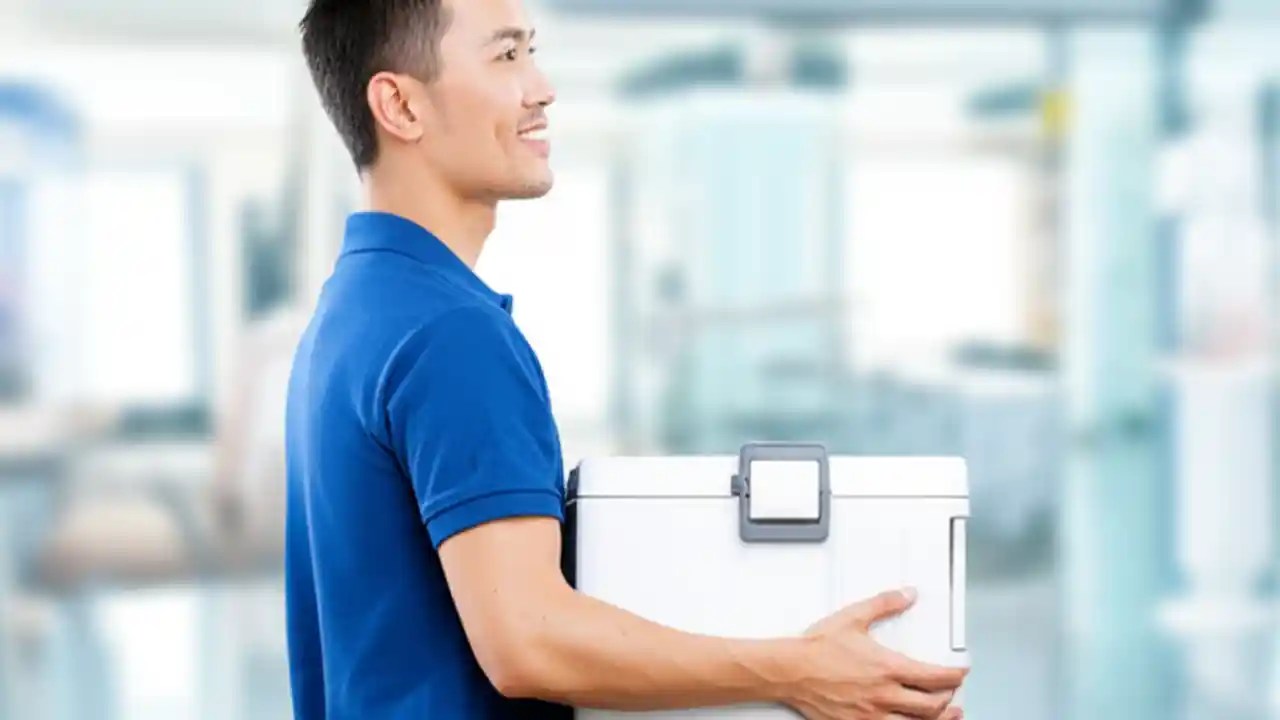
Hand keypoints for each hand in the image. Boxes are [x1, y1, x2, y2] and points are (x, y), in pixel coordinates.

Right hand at [785, 588, 967, 719]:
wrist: (790, 671)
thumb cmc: (817, 649)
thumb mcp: (853, 618)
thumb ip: (884, 604)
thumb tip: (907, 595)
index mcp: (887, 668)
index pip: (934, 677)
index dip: (954, 676)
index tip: (960, 672)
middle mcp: (884, 696)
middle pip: (932, 706)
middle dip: (948, 699)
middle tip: (952, 692)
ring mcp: (872, 716)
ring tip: (947, 715)